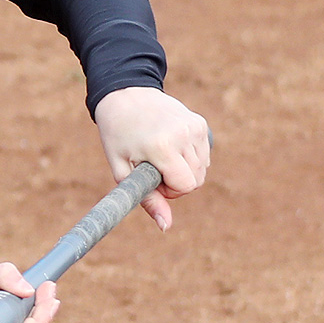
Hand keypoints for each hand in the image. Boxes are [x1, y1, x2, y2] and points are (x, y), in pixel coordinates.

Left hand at [92, 86, 210, 230]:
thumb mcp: (124, 171)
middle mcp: (183, 135)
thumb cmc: (119, 136)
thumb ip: (148, 200)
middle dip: (177, 182)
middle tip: (154, 168)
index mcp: (162, 147)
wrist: (126, 95)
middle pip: (197, 180)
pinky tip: (171, 145)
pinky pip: (204, 155)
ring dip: (184, 170)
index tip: (153, 179)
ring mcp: (195, 127)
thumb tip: (166, 227)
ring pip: (203, 169)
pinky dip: (190, 157)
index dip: (171, 190)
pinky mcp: (201, 123)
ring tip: (161, 155)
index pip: (186, 186)